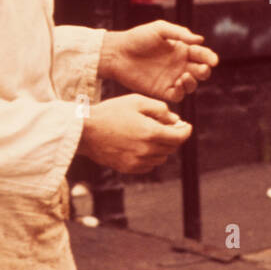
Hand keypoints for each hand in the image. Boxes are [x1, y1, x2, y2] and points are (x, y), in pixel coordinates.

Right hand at [77, 94, 192, 173]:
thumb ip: (160, 109)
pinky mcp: (128, 168)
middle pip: (172, 147)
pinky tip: (142, 146)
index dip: (186, 131)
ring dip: (162, 147)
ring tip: (152, 135)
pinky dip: (151, 157)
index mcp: (151, 132)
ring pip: (162, 158)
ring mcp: (137, 162)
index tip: (186, 126)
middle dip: (174, 137)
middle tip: (170, 127)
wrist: (85, 131)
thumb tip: (175, 120)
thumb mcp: (136, 101)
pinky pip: (149, 166)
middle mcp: (147, 150)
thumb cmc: (110, 112)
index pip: (179, 137)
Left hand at [100, 21, 218, 101]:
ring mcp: (171, 79)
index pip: (201, 55)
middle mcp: (179, 65)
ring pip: (191, 85)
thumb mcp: (159, 29)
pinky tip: (177, 83)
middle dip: (205, 71)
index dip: (209, 57)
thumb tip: (200, 40)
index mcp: (181, 50)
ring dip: (193, 82)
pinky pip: (177, 96)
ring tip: (185, 76)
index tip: (212, 60)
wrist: (117, 53)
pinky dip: (182, 92)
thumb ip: (180, 33)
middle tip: (201, 69)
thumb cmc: (137, 38)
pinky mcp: (162, 91)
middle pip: (200, 71)